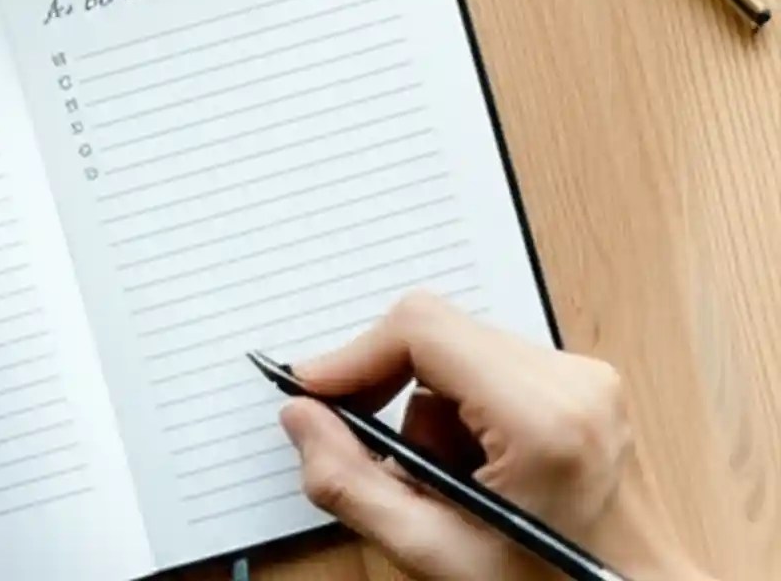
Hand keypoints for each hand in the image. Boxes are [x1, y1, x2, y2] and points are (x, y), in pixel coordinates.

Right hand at [280, 292, 713, 580]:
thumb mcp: (434, 554)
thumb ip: (350, 484)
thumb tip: (301, 418)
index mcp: (542, 417)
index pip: (422, 329)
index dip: (353, 356)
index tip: (314, 394)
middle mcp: (571, 379)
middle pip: (435, 336)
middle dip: (389, 395)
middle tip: (377, 459)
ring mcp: (583, 377)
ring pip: (457, 354)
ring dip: (427, 415)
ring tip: (444, 487)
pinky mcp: (582, 384)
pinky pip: (488, 370)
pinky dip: (460, 415)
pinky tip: (473, 474)